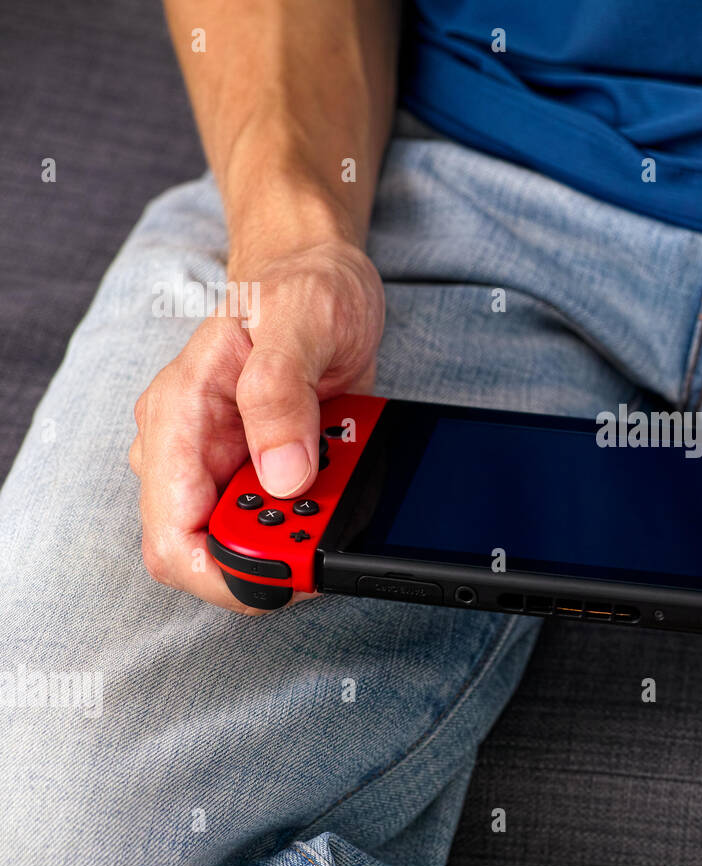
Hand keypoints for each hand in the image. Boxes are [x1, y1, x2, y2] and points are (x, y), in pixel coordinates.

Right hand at [129, 239, 384, 611]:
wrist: (319, 274)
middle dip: (276, 550)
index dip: (226, 572)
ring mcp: (224, 462)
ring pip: (253, 537)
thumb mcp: (300, 323)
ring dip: (304, 526)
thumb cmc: (301, 286)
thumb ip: (281, 395)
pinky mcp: (261, 467)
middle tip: (334, 521)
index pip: (173, 534)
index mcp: (179, 417)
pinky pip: (284, 514)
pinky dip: (321, 509)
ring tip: (345, 475)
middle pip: (212, 548)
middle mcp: (191, 449)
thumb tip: (282, 478)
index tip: (287, 571)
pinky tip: (345, 473)